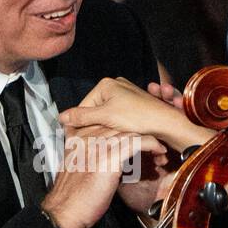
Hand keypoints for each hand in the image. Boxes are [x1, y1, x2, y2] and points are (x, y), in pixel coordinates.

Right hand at [42, 124, 164, 227]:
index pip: (103, 121)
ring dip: (148, 138)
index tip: (134, 136)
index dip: (123, 127)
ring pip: (129, 131)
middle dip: (137, 132)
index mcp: (76, 139)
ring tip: (158, 149)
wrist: (65, 212)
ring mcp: (97, 147)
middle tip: (151, 142)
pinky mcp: (109, 158)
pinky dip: (151, 144)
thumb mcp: (73, 167)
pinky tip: (158, 150)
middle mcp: (86, 138)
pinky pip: (136, 143)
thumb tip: (102, 152)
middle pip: (118, 124)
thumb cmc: (72, 196)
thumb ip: (84, 154)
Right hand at [60, 77, 209, 150]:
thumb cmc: (140, 117)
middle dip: (94, 127)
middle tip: (91, 142)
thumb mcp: (106, 117)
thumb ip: (82, 117)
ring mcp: (126, 96)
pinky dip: (116, 129)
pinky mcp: (134, 106)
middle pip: (95, 111)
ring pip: (107, 117)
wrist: (166, 123)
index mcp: (106, 85)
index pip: (83, 106)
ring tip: (105, 142)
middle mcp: (116, 86)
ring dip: (105, 130)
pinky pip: (118, 118)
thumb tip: (61, 117)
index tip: (76, 139)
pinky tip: (118, 138)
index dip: (79, 124)